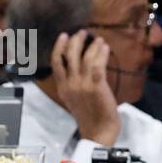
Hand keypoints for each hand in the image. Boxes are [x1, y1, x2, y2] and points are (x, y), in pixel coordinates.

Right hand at [51, 31, 119, 146]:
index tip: (64, 35)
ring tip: (98, 39)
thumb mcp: (74, 98)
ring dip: (91, 46)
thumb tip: (78, 66)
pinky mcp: (96, 86)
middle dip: (75, 42)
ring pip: (83, 58)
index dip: (59, 47)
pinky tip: (105, 47)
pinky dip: (101, 53)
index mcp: (62, 88)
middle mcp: (69, 85)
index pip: (56, 63)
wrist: (98, 130)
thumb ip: (72, 83)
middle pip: (68, 57)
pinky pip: (97, 65)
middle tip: (82, 32)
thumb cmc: (89, 113)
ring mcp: (82, 85)